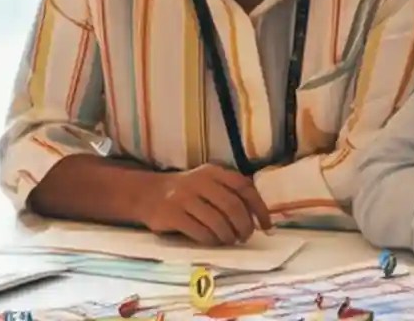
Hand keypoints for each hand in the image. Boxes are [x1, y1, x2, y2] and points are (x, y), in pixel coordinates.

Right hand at [137, 164, 272, 244]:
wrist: (146, 194)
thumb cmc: (185, 192)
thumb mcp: (206, 182)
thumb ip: (229, 192)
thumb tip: (257, 217)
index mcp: (212, 171)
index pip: (243, 186)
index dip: (259, 207)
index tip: (266, 225)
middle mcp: (199, 181)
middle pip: (232, 206)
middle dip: (244, 226)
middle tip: (245, 237)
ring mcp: (184, 197)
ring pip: (217, 221)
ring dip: (228, 236)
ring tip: (229, 240)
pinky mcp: (172, 215)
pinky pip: (200, 232)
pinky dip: (211, 240)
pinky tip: (213, 242)